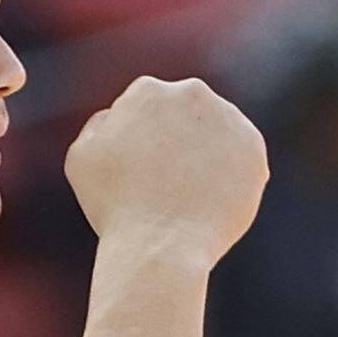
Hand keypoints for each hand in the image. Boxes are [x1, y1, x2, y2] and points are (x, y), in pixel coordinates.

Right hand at [66, 75, 268, 266]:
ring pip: (219, 135)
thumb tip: (118, 114)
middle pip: (188, 116)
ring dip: (210, 157)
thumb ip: (100, 124)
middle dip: (182, 142)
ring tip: (191, 195)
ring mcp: (228, 119)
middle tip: (171, 182)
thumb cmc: (115, 208)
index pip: (151, 109)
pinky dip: (232, 178)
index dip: (147, 143)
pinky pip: (243, 160)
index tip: (145, 171)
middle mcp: (191, 94)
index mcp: (148, 90)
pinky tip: (213, 201)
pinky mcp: (255, 149)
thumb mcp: (83, 157)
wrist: (160, 246)